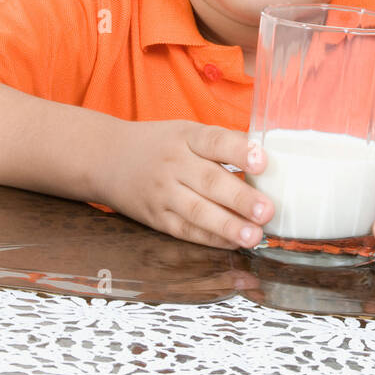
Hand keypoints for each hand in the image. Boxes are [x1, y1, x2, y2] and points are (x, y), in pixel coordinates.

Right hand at [93, 118, 272, 250]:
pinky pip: (186, 231)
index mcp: (186, 136)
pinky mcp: (157, 218)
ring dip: (227, 226)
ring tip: (253, 236)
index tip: (262, 161)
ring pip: (197, 212)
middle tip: (267, 211)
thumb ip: (222, 144)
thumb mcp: (186, 131)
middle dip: (240, 198)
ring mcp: (163, 193)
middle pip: (209, 181)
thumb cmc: (159, 144)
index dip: (239, 151)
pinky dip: (210, 239)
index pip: (215, 141)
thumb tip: (267, 157)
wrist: (106, 158)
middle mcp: (174, 164)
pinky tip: (232, 243)